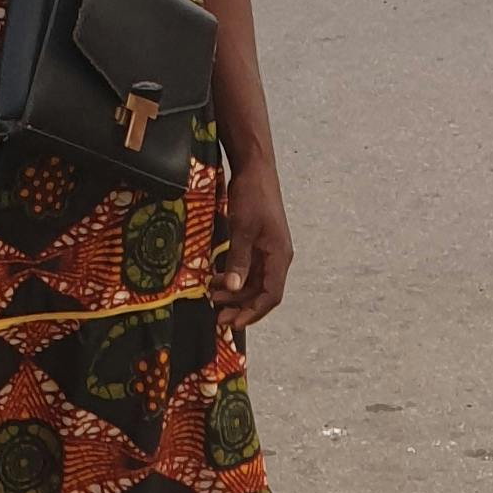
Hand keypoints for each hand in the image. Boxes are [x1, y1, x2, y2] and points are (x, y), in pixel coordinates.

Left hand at [214, 153, 291, 330]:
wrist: (255, 169)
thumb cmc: (253, 195)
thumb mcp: (242, 230)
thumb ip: (238, 260)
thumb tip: (233, 288)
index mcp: (279, 257)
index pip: (271, 296)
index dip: (253, 312)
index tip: (234, 324)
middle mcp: (276, 258)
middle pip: (261, 293)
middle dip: (240, 306)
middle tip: (217, 317)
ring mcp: (268, 251)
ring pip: (253, 282)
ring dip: (234, 293)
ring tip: (212, 297)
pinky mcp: (258, 244)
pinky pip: (247, 269)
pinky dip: (233, 277)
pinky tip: (216, 280)